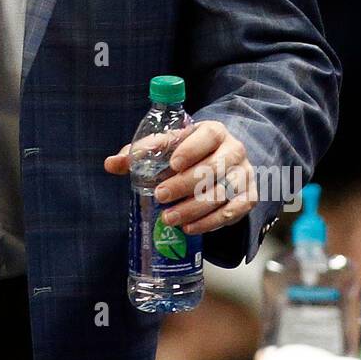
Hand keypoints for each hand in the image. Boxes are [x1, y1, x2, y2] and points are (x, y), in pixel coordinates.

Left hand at [103, 120, 257, 235]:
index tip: (172, 164)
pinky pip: (233, 212)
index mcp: (214, 131)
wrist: (224, 162)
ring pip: (222, 193)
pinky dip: (211, 222)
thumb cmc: (189, 153)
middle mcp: (234, 150)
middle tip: (160, 196)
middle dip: (184, 184)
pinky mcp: (249, 196)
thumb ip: (141, 153)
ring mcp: (244, 174)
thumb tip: (111, 164)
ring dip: (194, 208)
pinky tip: (190, 228)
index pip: (206, 136)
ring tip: (169, 219)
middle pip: (213, 168)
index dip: (190, 149)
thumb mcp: (168, 147)